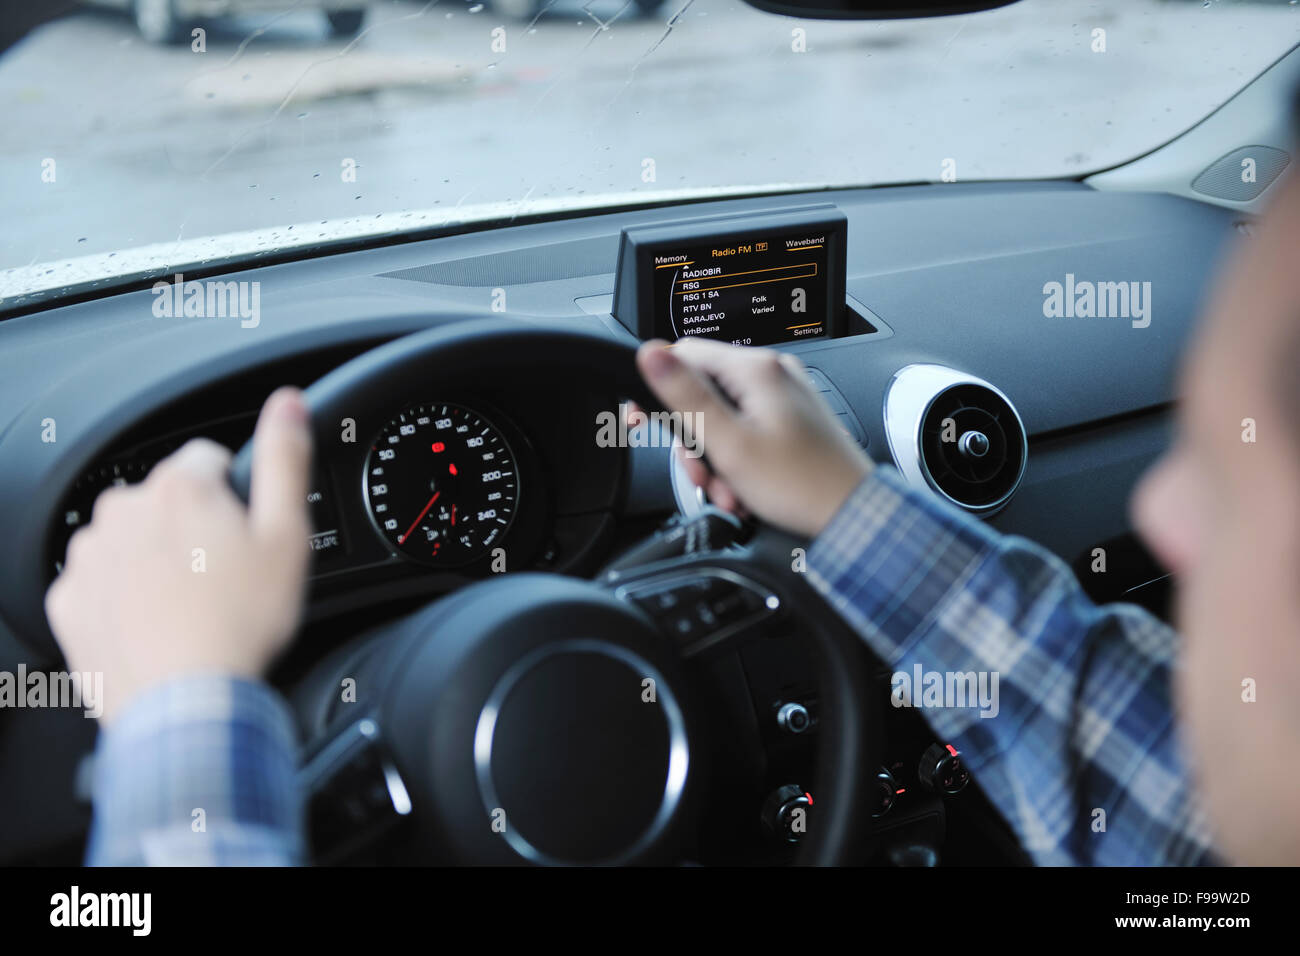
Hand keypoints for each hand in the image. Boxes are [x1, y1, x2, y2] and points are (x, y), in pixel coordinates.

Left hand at [45, 388, 313, 723]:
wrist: (188, 704)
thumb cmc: (241, 622)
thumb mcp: (287, 535)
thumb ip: (285, 459)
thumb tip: (287, 402)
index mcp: (179, 488)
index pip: (208, 460)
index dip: (236, 496)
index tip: (246, 536)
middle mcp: (123, 512)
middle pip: (167, 501)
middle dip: (194, 530)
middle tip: (226, 577)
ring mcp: (90, 558)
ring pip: (131, 540)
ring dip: (157, 561)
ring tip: (193, 606)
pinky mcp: (70, 602)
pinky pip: (101, 584)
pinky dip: (126, 598)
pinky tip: (158, 624)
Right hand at [636, 339, 872, 537]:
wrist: (852, 515)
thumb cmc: (802, 485)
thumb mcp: (729, 443)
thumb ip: (686, 397)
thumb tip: (651, 353)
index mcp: (756, 370)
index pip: (683, 355)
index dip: (658, 390)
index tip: (646, 422)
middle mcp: (772, 374)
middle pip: (701, 392)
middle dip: (693, 440)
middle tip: (702, 473)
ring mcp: (784, 396)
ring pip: (722, 416)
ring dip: (715, 458)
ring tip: (728, 489)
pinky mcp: (791, 419)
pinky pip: (746, 429)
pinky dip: (737, 459)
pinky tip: (744, 487)